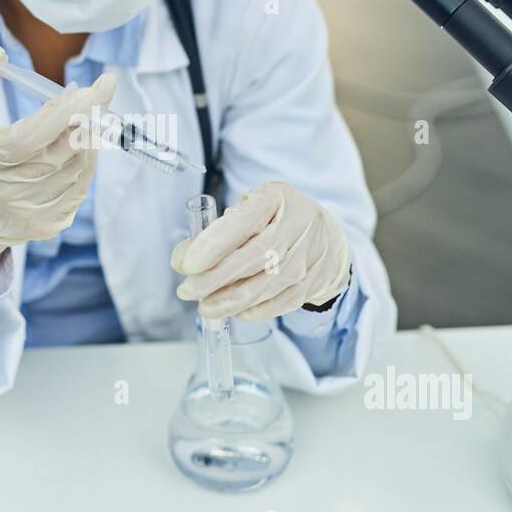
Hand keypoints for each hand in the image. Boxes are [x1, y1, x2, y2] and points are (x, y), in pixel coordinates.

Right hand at [0, 44, 115, 257]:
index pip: (32, 136)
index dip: (65, 111)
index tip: (94, 87)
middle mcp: (10, 191)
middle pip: (63, 150)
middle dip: (88, 116)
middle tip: (102, 89)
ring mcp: (32, 211)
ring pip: (77, 166)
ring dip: (87, 136)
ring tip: (86, 114)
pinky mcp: (49, 223)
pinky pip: (80, 185)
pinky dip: (85, 159)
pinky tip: (81, 141)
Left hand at [171, 181, 350, 319]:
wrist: (327, 235)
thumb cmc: (278, 218)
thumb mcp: (251, 206)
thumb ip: (219, 228)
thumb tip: (184, 258)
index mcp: (275, 199)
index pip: (242, 223)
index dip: (212, 245)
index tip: (186, 264)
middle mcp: (295, 227)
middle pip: (250, 259)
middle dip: (213, 280)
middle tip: (186, 291)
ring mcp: (306, 257)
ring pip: (263, 287)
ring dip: (228, 301)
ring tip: (205, 307)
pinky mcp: (311, 284)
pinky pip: (279, 304)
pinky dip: (253, 311)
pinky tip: (234, 311)